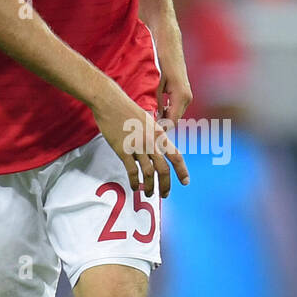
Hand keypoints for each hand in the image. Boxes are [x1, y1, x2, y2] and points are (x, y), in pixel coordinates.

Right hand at [91, 79, 189, 197]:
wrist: (110, 102)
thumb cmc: (127, 110)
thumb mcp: (147, 121)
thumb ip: (153, 136)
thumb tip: (154, 152)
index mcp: (159, 134)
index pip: (176, 155)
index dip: (182, 171)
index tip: (186, 181)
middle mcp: (151, 142)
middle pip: (163, 169)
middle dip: (166, 185)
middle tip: (165, 194)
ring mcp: (137, 146)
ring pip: (148, 173)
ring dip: (150, 187)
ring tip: (150, 194)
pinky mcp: (123, 149)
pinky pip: (132, 171)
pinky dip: (135, 182)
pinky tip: (135, 187)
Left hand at [153, 20, 192, 126]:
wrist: (168, 42)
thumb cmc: (161, 59)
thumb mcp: (156, 83)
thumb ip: (156, 102)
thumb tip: (152, 119)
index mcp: (181, 96)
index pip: (172, 122)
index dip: (160, 130)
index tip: (146, 133)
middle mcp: (187, 97)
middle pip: (173, 120)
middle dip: (160, 125)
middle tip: (142, 129)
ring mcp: (186, 94)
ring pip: (174, 114)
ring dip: (162, 118)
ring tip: (145, 120)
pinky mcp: (182, 91)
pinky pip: (174, 106)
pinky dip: (165, 110)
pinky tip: (152, 109)